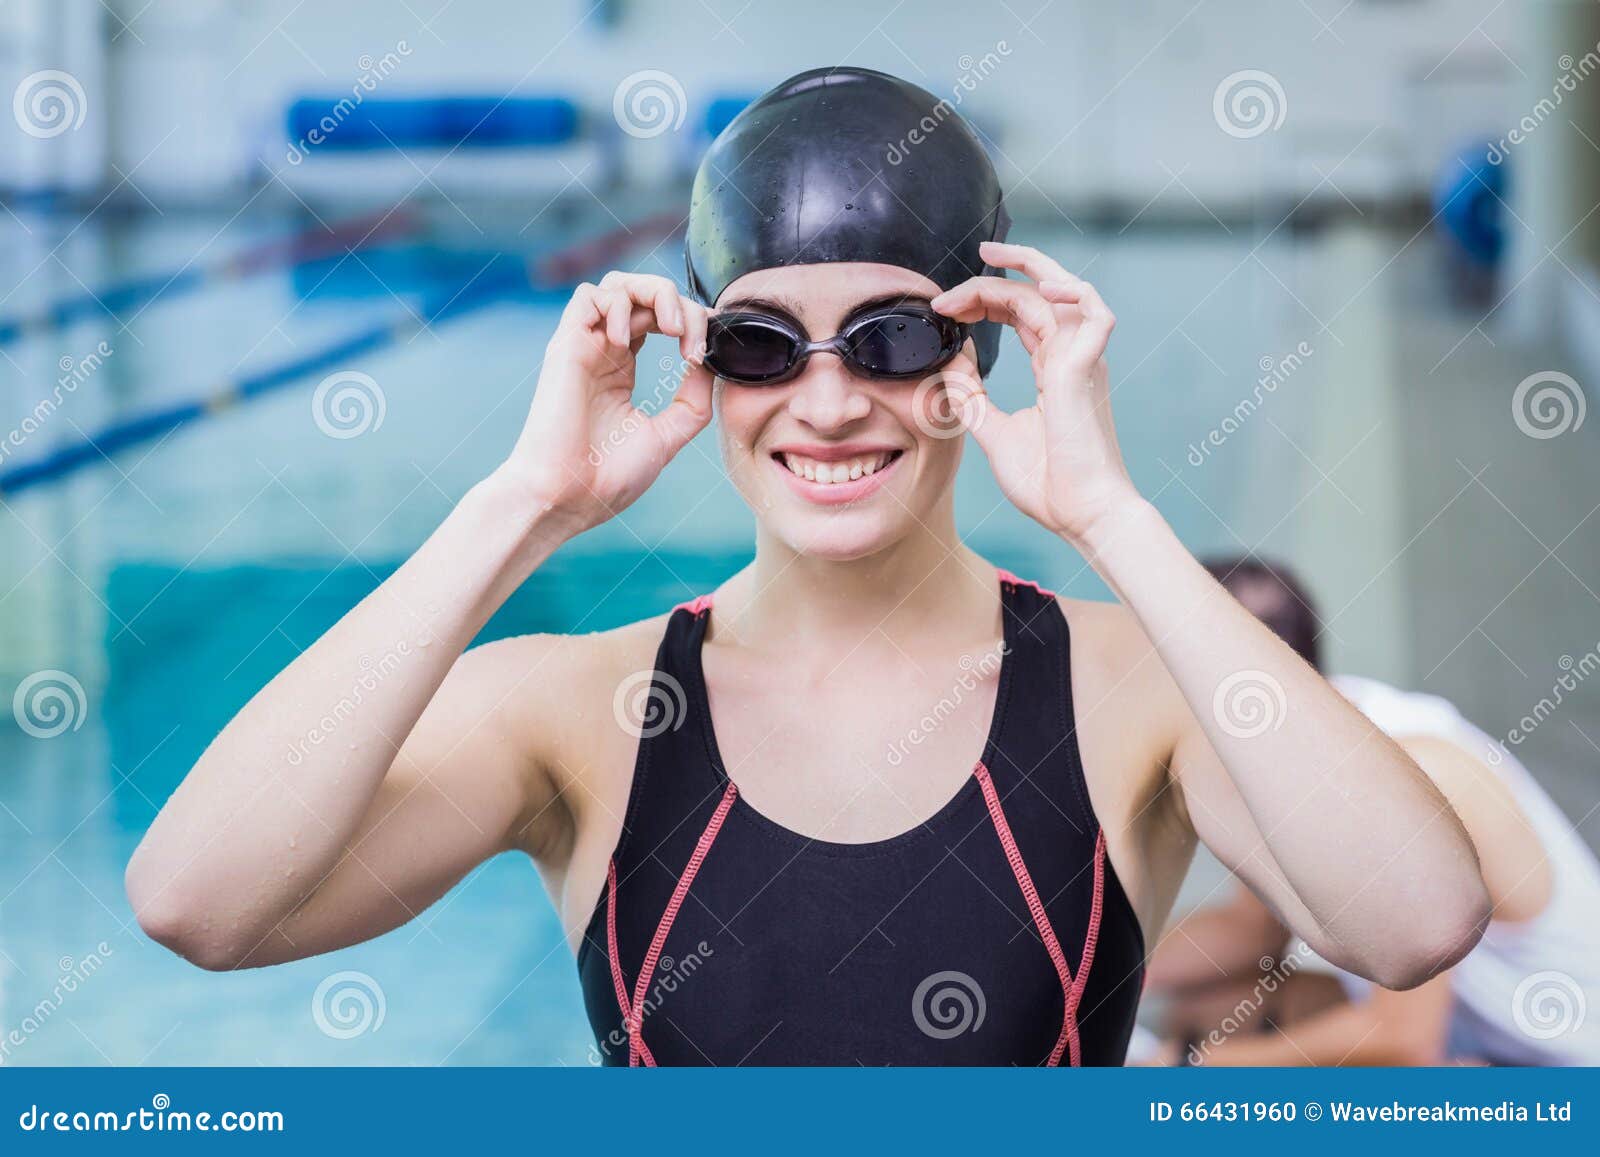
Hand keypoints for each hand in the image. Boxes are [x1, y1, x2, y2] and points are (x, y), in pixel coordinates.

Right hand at [499, 271, 713, 533]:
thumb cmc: (607, 477)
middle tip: (691, 340)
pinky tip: (626, 342)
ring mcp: (585, 346)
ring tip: (669, 331)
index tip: (707, 354)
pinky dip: (617, 305)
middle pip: (644, 294)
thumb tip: (708, 362)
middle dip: (680, 304)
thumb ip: (691, 399)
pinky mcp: (566, 346)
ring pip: (619, 284)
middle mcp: (603, 352)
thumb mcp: (666, 436)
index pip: (660, 319)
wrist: (566, 498)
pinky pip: (589, 296)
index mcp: (622, 370)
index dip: (691, 324)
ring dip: (654, 295)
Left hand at [931, 241, 1141, 545]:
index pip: (1020, 312)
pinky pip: (1095, 314)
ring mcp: (1083, 361)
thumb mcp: (992, 432)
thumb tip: (953, 359)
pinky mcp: (1088, 372)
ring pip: (1058, 291)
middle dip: (994, 276)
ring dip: (1019, 273)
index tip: (944, 310)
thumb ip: (970, 395)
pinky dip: (1073, 291)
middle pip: (1036, 291)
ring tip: (979, 272)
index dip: (982, 300)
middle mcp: (1071, 356)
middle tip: (949, 288)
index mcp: (1054, 367)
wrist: (1080, 516)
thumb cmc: (1048, 484)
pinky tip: (1039, 288)